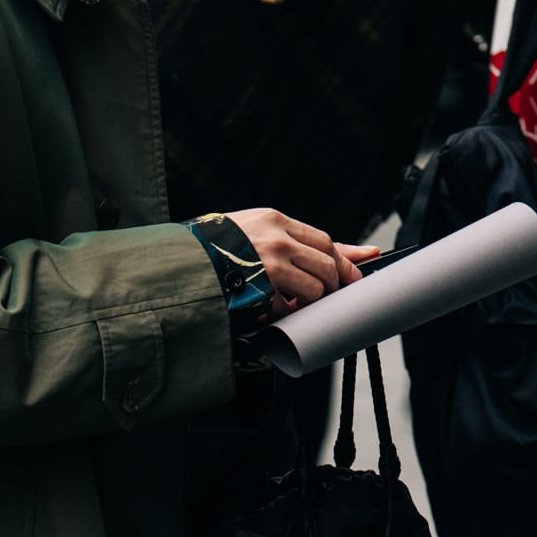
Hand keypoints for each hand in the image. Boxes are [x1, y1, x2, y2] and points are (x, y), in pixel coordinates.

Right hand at [228, 208, 378, 313]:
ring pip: (313, 289)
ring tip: (293, 304)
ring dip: (308, 302)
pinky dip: (282, 315)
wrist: (180, 263)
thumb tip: (356, 252)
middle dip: (330, 286)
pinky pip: (286, 309)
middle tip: (322, 295)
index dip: (342, 262)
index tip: (351, 278)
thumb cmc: (219, 247)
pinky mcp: (258, 290)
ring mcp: (267, 265)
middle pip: (326, 266)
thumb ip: (294, 239)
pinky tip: (270, 311)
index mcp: (275, 221)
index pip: (324, 241)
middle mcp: (275, 239)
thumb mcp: (255, 230)